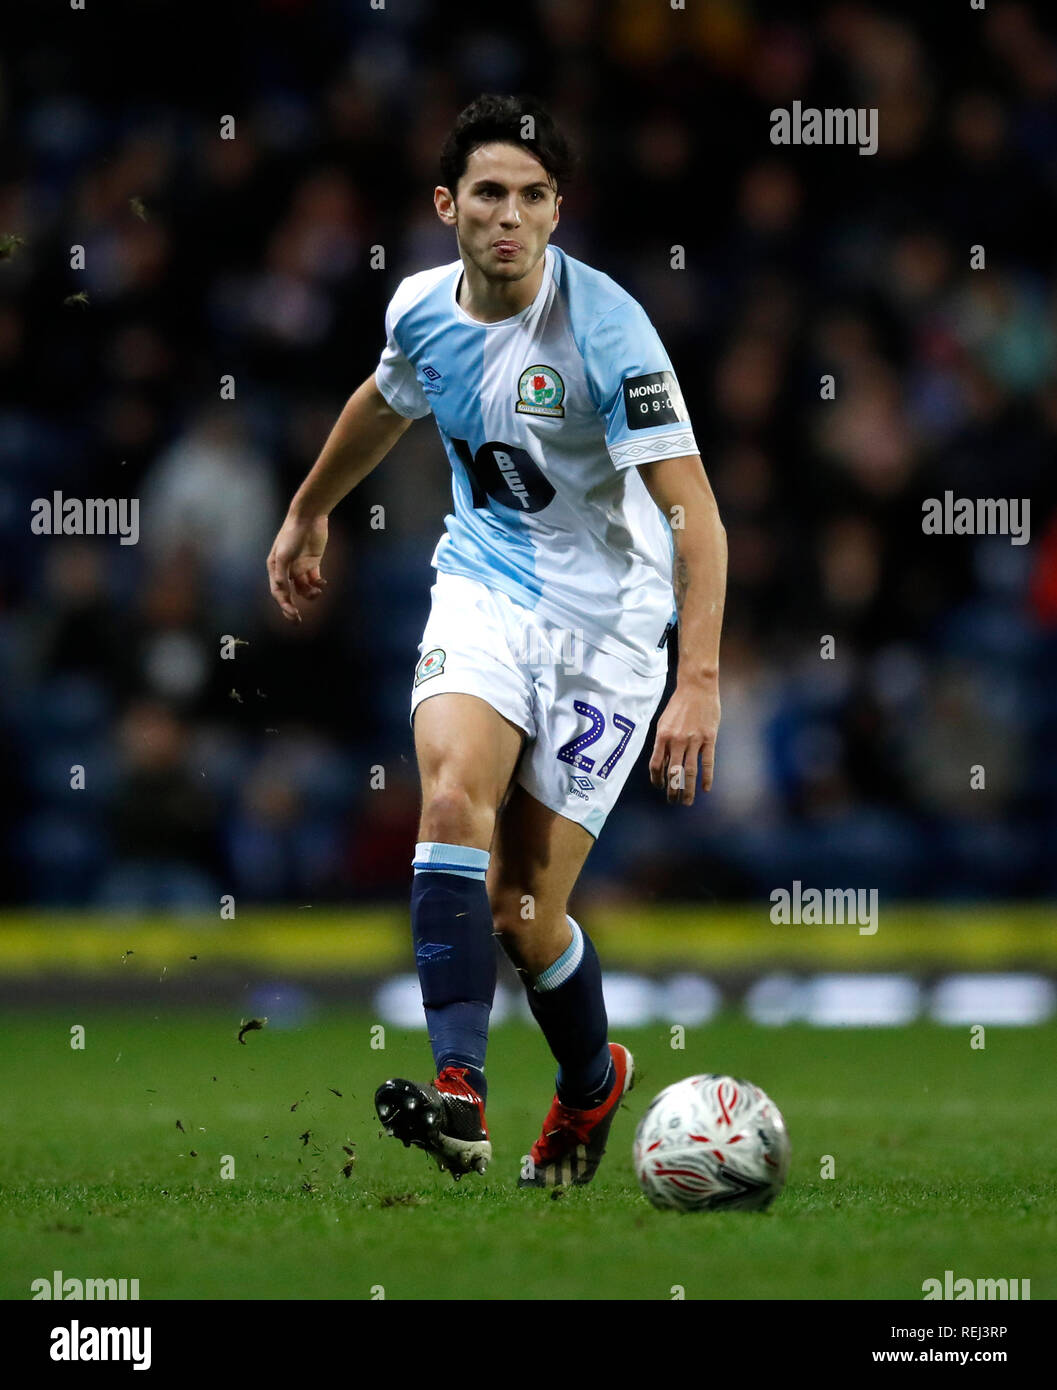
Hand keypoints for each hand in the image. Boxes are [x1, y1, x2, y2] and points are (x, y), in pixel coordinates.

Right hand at [267, 513, 328, 621]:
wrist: (308, 517)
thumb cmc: (292, 534)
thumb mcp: (284, 555)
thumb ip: (282, 574)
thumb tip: (282, 593)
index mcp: (275, 567)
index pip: (278, 592)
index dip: (284, 605)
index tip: (293, 615)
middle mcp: (286, 569)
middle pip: (289, 594)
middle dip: (292, 608)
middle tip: (297, 621)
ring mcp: (300, 566)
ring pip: (304, 588)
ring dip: (310, 594)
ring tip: (318, 590)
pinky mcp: (313, 563)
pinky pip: (315, 580)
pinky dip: (319, 585)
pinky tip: (323, 583)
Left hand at [648, 678, 719, 804]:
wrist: (697, 687)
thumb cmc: (679, 705)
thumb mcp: (664, 722)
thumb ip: (663, 742)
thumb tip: (663, 763)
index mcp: (662, 736)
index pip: (656, 765)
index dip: (657, 779)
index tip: (660, 787)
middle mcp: (676, 740)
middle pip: (672, 773)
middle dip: (672, 790)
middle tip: (673, 801)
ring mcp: (694, 740)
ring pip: (689, 772)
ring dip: (687, 790)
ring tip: (686, 802)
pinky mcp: (709, 738)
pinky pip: (707, 763)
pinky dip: (706, 778)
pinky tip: (705, 789)